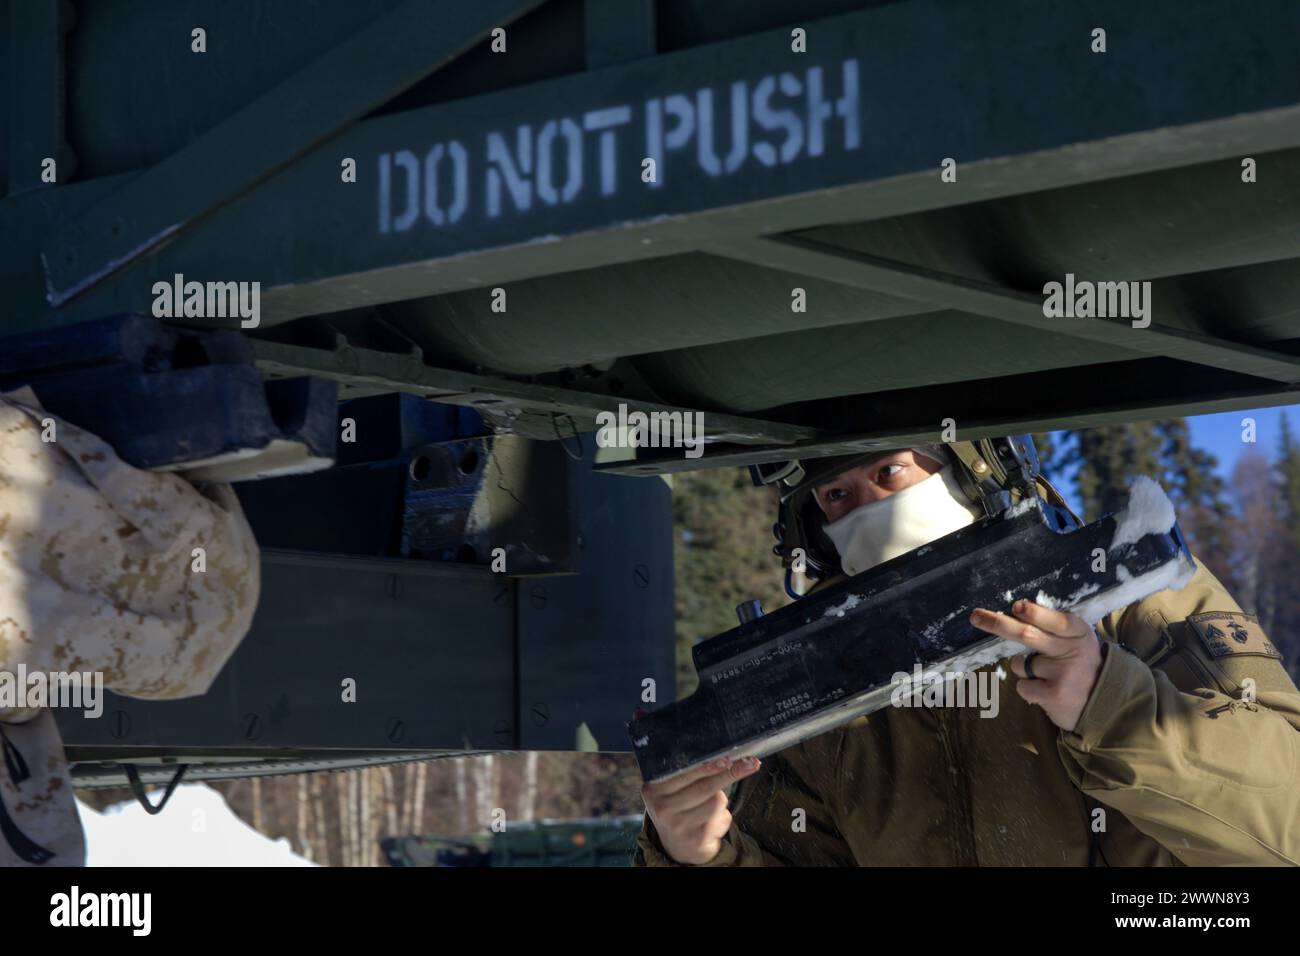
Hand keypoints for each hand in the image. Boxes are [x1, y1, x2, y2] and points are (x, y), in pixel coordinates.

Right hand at [641, 756, 761, 864]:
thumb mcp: (672, 790)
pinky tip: (712, 822)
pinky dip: (723, 816)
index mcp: (653, 790)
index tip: (727, 759)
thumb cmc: (678, 807)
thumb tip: (722, 757)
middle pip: (705, 786)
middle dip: (730, 773)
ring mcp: (678, 826)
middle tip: (750, 763)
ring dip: (722, 800)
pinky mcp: (696, 840)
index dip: (709, 765)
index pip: (685, 773)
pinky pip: (721, 818)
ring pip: (716, 801)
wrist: (677, 845)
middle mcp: (662, 809)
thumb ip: (687, 773)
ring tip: (710, 805)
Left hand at [969, 599, 1103, 732]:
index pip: (1057, 621)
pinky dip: (1028, 689)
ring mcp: (1063, 674)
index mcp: (1079, 633)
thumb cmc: (1082, 665)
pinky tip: (1048, 691)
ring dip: (1024, 669)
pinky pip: (1023, 686)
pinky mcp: (1054, 695)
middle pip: (1028, 635)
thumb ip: (1053, 629)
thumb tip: (1015, 613)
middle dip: (998, 624)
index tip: (1017, 607)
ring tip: (1049, 676)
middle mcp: (1072, 651)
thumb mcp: (1077, 641)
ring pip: (1020, 664)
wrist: (1108, 704)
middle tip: (976, 617)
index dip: (1036, 614)